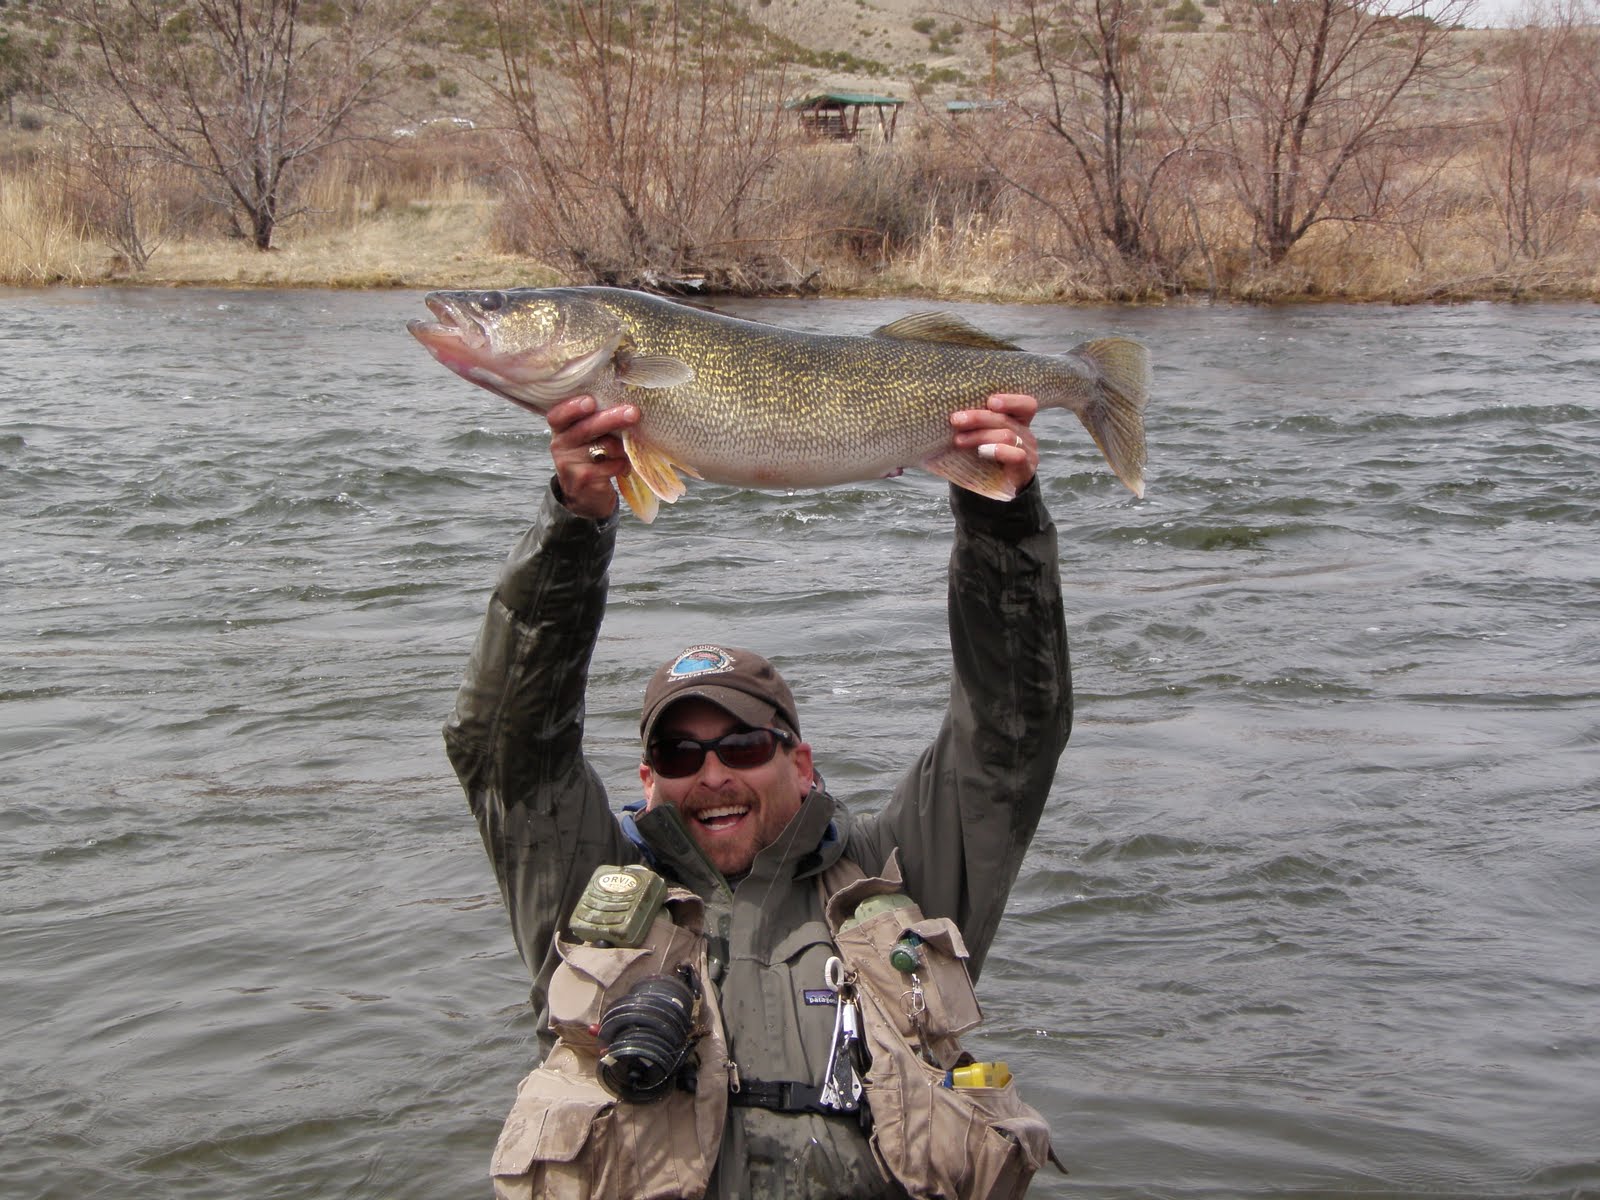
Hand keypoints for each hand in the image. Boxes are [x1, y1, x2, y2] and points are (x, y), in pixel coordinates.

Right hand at [546, 395, 639, 519]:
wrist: (583, 498)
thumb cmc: (589, 459)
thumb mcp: (584, 440)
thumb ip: (594, 423)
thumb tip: (624, 405)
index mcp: (560, 431)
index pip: (557, 416)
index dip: (572, 408)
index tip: (590, 401)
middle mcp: (560, 446)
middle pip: (586, 429)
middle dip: (611, 419)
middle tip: (633, 413)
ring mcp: (571, 465)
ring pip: (604, 447)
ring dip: (621, 447)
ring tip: (625, 450)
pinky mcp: (586, 480)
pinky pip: (612, 465)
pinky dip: (623, 464)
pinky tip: (623, 467)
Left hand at [949, 393, 1038, 494]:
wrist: (994, 489)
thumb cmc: (983, 456)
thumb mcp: (980, 436)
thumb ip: (973, 423)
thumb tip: (946, 410)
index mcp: (1018, 421)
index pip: (1025, 404)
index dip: (1010, 400)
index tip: (990, 401)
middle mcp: (1025, 434)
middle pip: (1006, 419)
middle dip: (978, 418)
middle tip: (956, 419)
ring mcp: (1027, 451)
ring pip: (1007, 436)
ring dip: (980, 435)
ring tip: (958, 440)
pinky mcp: (1025, 469)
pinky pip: (1016, 455)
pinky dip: (998, 451)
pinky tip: (982, 451)